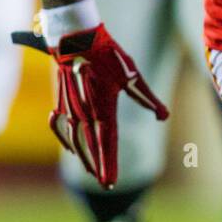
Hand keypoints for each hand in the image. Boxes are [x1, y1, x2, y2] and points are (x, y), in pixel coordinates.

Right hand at [48, 24, 168, 187]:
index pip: (108, 144)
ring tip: (92, 170)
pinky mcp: (60, 100)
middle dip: (99, 167)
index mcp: (103, 108)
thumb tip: (164, 116)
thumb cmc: (107, 55)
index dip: (109, 165)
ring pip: (75, 140)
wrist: (75, 38)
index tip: (110, 183)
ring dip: (84, 157)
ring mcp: (69, 107)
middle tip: (106, 184)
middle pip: (92, 147)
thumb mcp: (132, 75)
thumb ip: (147, 99)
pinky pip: (58, 125)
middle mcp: (85, 112)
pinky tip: (70, 148)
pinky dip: (64, 139)